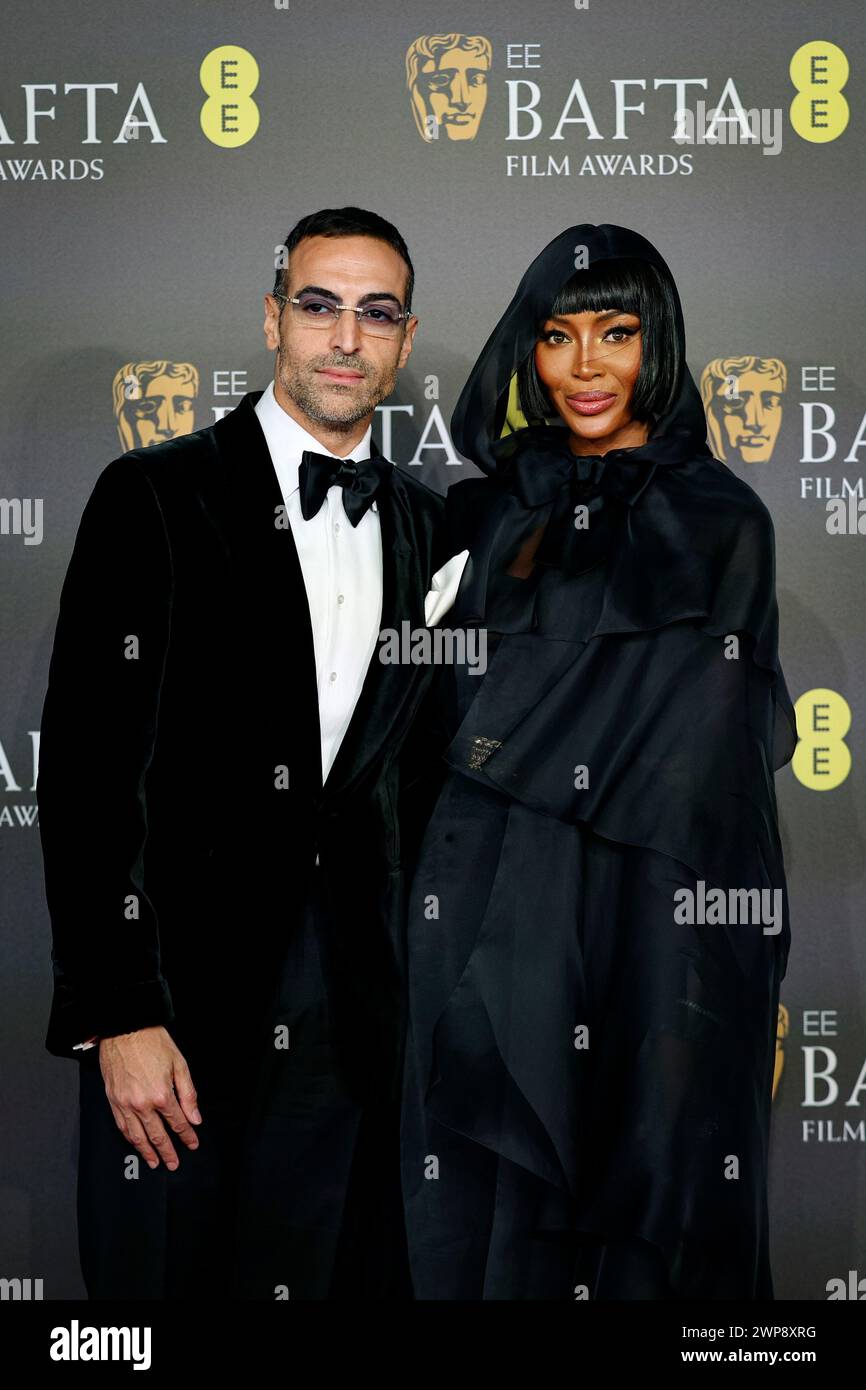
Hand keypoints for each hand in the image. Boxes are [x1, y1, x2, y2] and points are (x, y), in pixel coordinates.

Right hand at [99, 1025, 201, 1170]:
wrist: (125, 1029)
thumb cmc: (152, 1042)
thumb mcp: (180, 1064)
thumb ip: (189, 1094)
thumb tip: (195, 1117)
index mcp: (161, 1094)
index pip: (178, 1123)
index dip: (187, 1135)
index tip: (192, 1144)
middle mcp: (142, 1103)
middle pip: (158, 1135)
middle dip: (168, 1151)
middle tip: (174, 1163)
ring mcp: (125, 1104)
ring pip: (137, 1136)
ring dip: (147, 1151)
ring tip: (155, 1162)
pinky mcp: (113, 1100)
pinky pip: (122, 1126)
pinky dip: (130, 1138)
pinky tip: (136, 1143)